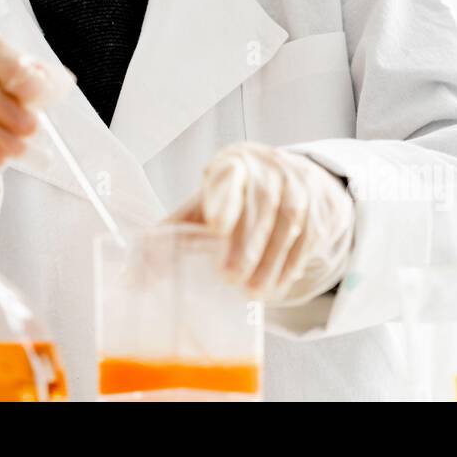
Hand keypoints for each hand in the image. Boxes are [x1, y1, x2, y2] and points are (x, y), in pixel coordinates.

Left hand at [169, 142, 354, 304]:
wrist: (292, 179)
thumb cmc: (238, 197)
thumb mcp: (207, 203)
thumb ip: (174, 232)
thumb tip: (135, 272)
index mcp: (234, 164)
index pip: (230, 173)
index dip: (225, 197)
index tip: (215, 224)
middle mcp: (269, 167)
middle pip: (261, 204)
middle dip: (246, 244)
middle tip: (228, 278)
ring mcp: (300, 183)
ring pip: (288, 222)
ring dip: (270, 260)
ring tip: (251, 292)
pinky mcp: (321, 204)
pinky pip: (309, 236)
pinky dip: (292, 264)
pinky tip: (277, 285)